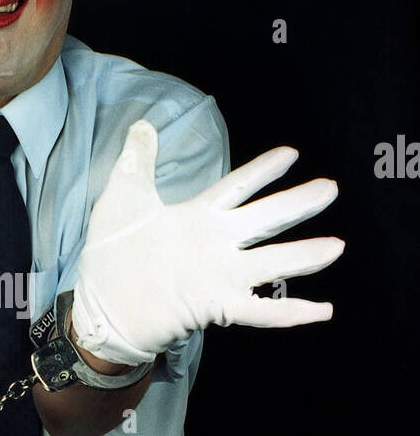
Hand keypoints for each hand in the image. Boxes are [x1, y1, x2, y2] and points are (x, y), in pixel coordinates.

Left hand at [71, 119, 344, 363]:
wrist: (99, 306)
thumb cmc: (110, 253)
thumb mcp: (123, 197)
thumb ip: (138, 160)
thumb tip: (143, 124)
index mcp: (197, 217)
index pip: (237, 187)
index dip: (263, 170)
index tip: (291, 153)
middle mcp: (215, 244)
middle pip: (265, 218)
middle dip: (297, 203)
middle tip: (332, 187)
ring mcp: (218, 275)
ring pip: (272, 261)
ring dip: (305, 255)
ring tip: (337, 246)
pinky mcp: (215, 306)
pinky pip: (261, 310)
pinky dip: (292, 311)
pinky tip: (323, 310)